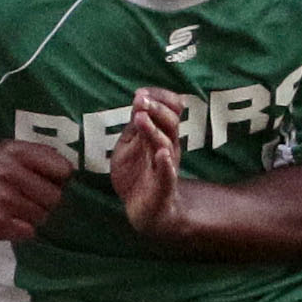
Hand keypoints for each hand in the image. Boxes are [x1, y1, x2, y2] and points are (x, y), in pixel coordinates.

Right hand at [0, 139, 74, 242]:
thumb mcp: (7, 153)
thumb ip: (37, 156)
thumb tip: (70, 170)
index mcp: (15, 152)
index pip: (62, 170)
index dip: (59, 181)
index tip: (47, 183)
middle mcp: (10, 171)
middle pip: (55, 197)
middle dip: (45, 203)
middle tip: (26, 201)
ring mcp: (3, 198)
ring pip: (42, 216)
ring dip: (31, 218)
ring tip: (12, 211)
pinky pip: (29, 231)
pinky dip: (21, 230)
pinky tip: (7, 222)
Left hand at [109, 87, 188, 241]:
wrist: (143, 210)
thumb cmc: (138, 172)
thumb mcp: (131, 144)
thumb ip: (135, 125)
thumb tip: (138, 99)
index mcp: (162, 134)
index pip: (170, 110)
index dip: (159, 98)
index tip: (141, 92)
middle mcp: (168, 147)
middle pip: (171, 123)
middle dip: (156, 109)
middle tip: (140, 100)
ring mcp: (167, 167)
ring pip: (166, 144)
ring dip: (154, 130)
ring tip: (142, 118)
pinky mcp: (163, 187)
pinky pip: (168, 175)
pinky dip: (166, 164)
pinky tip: (162, 154)